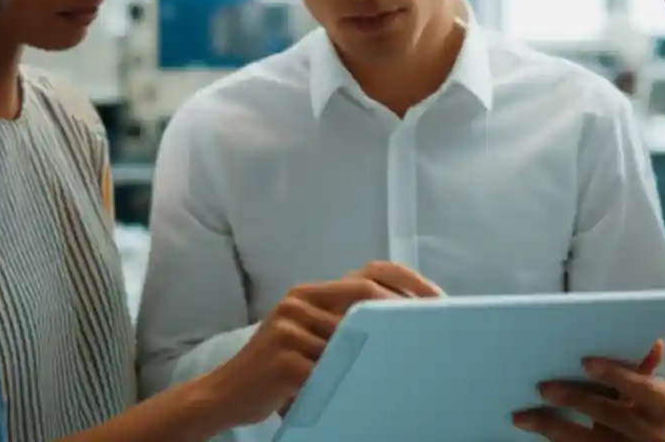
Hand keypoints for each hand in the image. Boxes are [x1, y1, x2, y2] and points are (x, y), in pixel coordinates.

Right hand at [205, 263, 442, 425]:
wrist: (225, 392)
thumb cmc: (278, 370)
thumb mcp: (309, 336)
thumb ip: (342, 324)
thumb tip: (403, 325)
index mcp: (310, 292)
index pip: (369, 271)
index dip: (408, 281)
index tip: (438, 300)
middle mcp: (299, 301)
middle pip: (365, 297)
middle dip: (404, 313)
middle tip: (434, 332)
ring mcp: (290, 328)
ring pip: (351, 339)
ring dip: (376, 355)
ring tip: (400, 367)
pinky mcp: (284, 359)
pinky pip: (330, 370)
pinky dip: (348, 381)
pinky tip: (358, 389)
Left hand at [513, 340, 664, 441]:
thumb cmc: (646, 409)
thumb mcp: (651, 390)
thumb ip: (643, 368)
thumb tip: (652, 342)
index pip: (644, 389)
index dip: (617, 375)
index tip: (586, 362)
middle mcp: (651, 432)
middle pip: (611, 415)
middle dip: (577, 400)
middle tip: (543, 388)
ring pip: (589, 441)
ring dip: (554, 428)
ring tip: (524, 417)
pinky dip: (553, 439)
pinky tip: (530, 429)